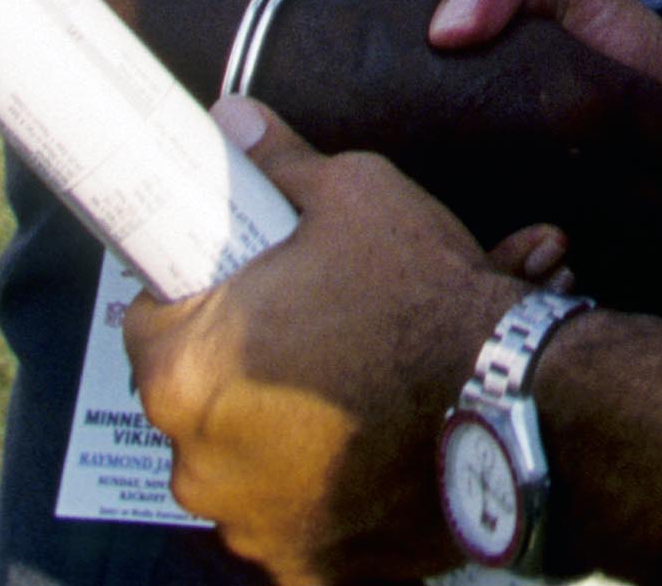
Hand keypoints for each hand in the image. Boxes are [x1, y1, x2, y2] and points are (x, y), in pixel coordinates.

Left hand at [127, 98, 524, 585]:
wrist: (514, 404)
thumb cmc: (422, 301)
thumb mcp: (353, 198)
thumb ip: (279, 164)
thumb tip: (233, 120)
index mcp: (186, 368)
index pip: (147, 319)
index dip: (189, 293)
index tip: (231, 283)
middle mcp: (198, 460)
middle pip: (195, 394)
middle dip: (240, 360)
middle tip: (306, 323)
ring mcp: (251, 522)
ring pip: (242, 459)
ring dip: (276, 428)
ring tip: (347, 379)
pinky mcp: (305, 566)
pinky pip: (292, 515)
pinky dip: (319, 485)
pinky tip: (365, 441)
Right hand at [259, 0, 661, 268]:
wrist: (315, 79)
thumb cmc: (408, 0)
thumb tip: (461, 32)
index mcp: (572, 95)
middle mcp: (558, 172)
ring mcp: (522, 219)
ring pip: (628, 252)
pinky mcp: (487, 252)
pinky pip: (564, 275)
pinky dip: (600, 266)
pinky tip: (611, 246)